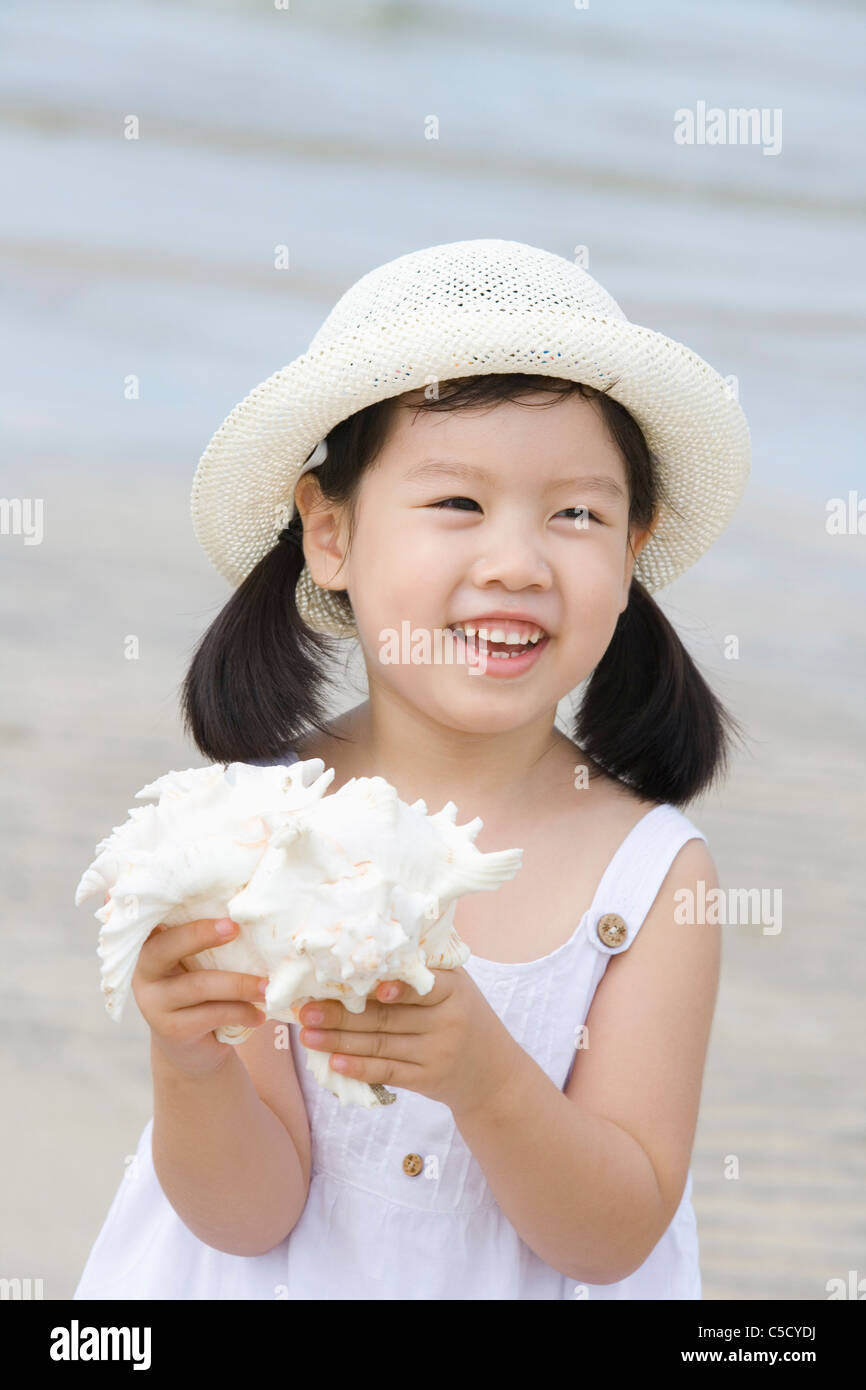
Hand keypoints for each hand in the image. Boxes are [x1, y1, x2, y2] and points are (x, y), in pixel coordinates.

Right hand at [128, 910, 268, 1078]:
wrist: (192, 1050)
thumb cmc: (203, 993)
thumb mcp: (201, 964)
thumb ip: (211, 942)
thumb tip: (251, 915)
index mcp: (151, 947)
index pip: (156, 922)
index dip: (178, 913)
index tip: (214, 908)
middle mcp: (145, 972)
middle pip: (167, 947)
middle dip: (201, 935)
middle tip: (235, 928)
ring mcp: (154, 1002)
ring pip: (199, 985)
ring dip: (240, 984)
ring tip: (267, 987)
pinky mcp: (171, 1029)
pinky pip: (211, 1014)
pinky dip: (241, 1012)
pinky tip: (259, 1016)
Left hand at [297, 967, 517, 1114]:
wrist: (493, 1072)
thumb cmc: (463, 1015)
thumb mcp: (457, 987)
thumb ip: (422, 971)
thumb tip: (366, 950)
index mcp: (454, 989)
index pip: (422, 986)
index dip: (398, 988)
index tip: (370, 986)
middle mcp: (448, 1021)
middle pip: (388, 1017)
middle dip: (343, 1013)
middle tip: (307, 1009)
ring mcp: (438, 1053)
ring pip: (381, 1045)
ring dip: (339, 1040)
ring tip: (307, 1034)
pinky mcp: (427, 1080)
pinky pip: (387, 1072)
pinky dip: (359, 1067)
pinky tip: (333, 1061)